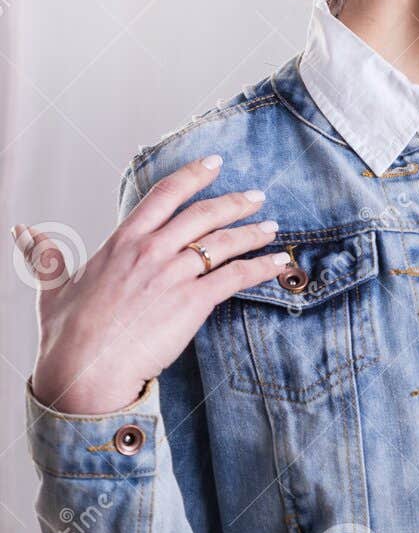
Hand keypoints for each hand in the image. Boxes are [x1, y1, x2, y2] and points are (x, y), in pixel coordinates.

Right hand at [19, 154, 291, 414]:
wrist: (84, 370)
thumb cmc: (67, 336)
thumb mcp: (53, 289)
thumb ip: (46, 256)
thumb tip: (23, 232)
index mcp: (123, 242)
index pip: (163, 196)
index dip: (192, 175)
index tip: (214, 162)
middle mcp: (152, 250)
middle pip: (204, 213)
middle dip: (234, 201)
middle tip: (256, 196)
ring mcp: (174, 273)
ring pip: (224, 242)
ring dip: (253, 232)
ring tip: (272, 227)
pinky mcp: (193, 300)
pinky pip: (237, 276)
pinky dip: (261, 267)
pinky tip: (279, 264)